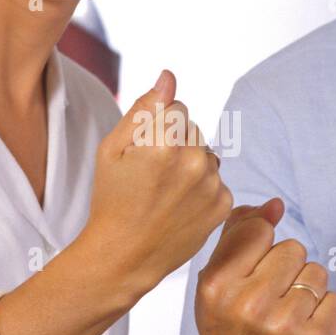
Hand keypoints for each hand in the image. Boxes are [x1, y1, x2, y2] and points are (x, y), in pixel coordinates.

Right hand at [82, 69, 231, 300]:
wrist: (124, 256)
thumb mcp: (112, 150)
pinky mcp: (223, 204)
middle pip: (193, 128)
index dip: (156, 126)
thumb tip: (169, 77)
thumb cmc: (112, 200)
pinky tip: (179, 205)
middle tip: (151, 175)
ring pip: (206, 153)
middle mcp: (194, 161)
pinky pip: (216, 178)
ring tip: (164, 191)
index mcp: (164, 142)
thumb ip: (143, 108)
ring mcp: (212, 184)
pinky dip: (201, 188)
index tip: (144, 151)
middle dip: (175, 142)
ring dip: (190, 164)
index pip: (177, 106)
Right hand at [191, 198, 335, 334]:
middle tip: (270, 295)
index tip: (253, 269)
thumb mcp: (215, 281)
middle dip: (285, 267)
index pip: (259, 231)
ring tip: (285, 312)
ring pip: (317, 272)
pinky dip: (322, 311)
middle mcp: (249, 306)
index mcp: (218, 286)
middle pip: (293, 248)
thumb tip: (275, 205)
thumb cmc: (226, 328)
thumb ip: (239, 234)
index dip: (261, 246)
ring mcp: (285, 327)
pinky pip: (334, 299)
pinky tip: (301, 328)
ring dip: (306, 288)